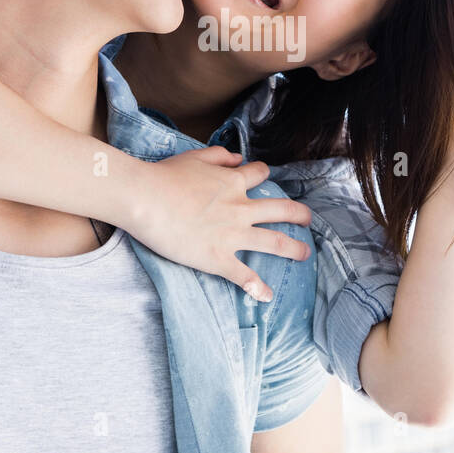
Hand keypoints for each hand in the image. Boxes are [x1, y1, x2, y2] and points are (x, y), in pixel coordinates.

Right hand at [127, 145, 313, 301]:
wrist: (145, 199)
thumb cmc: (164, 176)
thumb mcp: (195, 156)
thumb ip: (219, 156)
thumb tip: (238, 157)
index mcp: (233, 183)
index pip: (260, 174)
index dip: (263, 174)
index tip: (265, 178)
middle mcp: (240, 208)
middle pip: (281, 209)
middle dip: (299, 214)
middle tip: (307, 219)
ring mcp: (233, 235)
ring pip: (275, 242)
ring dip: (293, 249)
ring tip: (304, 254)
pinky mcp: (218, 258)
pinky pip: (244, 276)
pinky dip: (257, 288)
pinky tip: (267, 296)